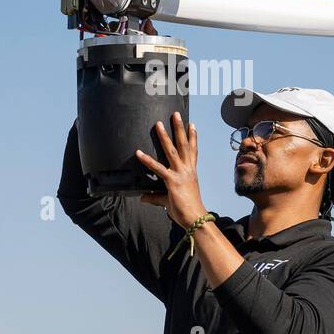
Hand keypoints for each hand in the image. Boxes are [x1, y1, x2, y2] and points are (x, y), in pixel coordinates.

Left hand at [136, 112, 208, 228]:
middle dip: (180, 129)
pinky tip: (139, 153)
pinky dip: (147, 160)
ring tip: (159, 124)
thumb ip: (155, 196)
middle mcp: (187, 170)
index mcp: (190, 172)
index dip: (193, 137)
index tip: (192, 124)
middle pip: (184, 144)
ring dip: (165, 136)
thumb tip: (143, 197)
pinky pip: (158, 168)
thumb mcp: (169, 200)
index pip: (192, 150)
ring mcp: (180, 174)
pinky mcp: (172, 181)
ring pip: (172, 150)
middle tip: (176, 115)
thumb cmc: (186, 210)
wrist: (195, 218)